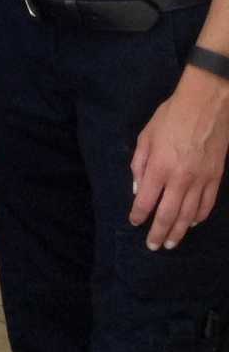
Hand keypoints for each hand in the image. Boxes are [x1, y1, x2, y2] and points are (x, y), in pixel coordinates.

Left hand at [128, 67, 228, 250]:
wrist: (207, 105)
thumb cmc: (171, 117)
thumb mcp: (145, 136)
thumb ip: (139, 164)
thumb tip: (139, 189)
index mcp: (159, 167)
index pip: (146, 201)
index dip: (139, 215)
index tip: (134, 223)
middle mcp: (180, 178)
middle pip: (168, 214)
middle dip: (159, 233)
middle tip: (153, 246)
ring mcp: (201, 179)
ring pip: (189, 214)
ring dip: (180, 231)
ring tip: (172, 243)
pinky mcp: (216, 177)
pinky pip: (207, 204)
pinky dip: (199, 216)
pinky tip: (192, 223)